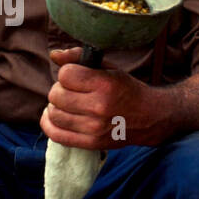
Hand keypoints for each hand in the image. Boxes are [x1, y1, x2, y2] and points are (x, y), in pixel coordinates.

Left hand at [41, 46, 166, 149]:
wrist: (150, 117)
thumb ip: (79, 58)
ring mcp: (95, 128)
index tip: (76, 76)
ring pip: (54, 114)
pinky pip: (56, 135)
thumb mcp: (108, 68)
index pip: (66, 75)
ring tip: (67, 104)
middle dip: (60, 89)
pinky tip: (55, 116)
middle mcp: (100, 107)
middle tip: (71, 91)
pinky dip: (49, 124)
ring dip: (55, 106)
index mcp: (105, 85)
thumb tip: (54, 55)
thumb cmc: (126, 89)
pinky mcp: (91, 143)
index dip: (68, 73)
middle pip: (56, 95)